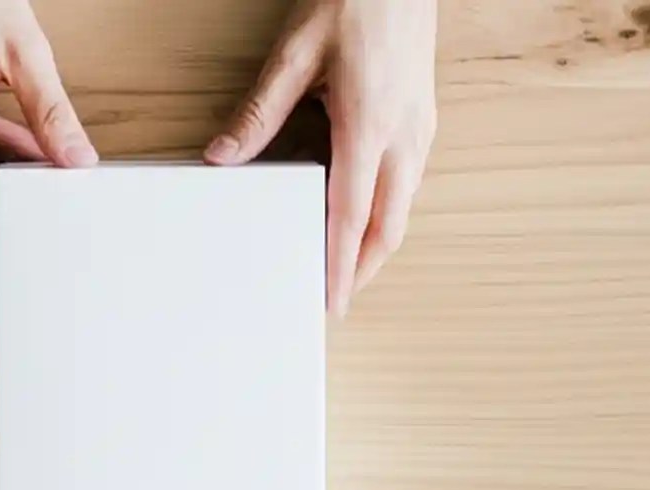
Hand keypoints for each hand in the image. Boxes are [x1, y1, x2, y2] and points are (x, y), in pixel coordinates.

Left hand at [205, 0, 436, 316]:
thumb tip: (224, 153)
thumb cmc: (356, 0)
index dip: (340, 265)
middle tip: (339, 298)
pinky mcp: (425, 117)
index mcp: (368, 126)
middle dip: (364, 270)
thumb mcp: (295, 54)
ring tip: (348, 266)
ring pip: (405, 207)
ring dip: (379, 243)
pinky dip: (390, 211)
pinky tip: (368, 213)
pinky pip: (410, 182)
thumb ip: (260, 111)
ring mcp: (420, 128)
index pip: (351, 216)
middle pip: (389, 227)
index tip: (331, 300)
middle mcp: (403, 136)